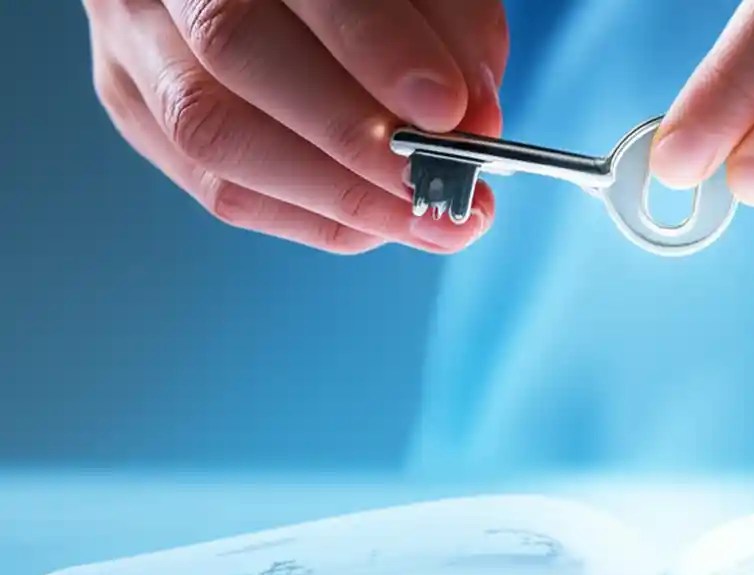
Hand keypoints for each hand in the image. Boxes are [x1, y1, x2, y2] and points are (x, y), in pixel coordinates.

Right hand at [85, 0, 506, 253]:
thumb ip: (451, 27)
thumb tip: (475, 122)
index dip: (375, 47)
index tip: (448, 108)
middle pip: (234, 52)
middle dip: (350, 133)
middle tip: (435, 180)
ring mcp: (133, 41)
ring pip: (211, 133)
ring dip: (333, 193)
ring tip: (424, 218)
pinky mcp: (134, 105)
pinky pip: (216, 186)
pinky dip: (308, 214)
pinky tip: (376, 222)